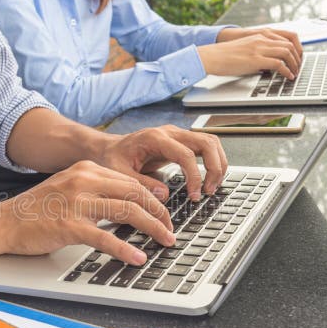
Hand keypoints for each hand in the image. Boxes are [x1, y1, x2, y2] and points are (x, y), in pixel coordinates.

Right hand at [0, 161, 175, 264]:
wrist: (3, 222)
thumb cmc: (36, 212)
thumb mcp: (70, 190)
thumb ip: (97, 194)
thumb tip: (130, 208)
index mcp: (86, 169)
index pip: (131, 181)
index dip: (154, 199)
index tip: (166, 213)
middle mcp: (83, 180)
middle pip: (135, 193)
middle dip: (160, 213)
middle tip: (171, 229)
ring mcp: (76, 202)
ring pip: (127, 211)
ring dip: (152, 228)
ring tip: (165, 241)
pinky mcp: (68, 225)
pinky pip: (105, 237)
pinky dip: (126, 249)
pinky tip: (137, 257)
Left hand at [97, 125, 227, 201]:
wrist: (108, 148)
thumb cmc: (113, 159)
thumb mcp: (120, 174)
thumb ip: (141, 184)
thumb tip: (165, 194)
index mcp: (155, 138)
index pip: (187, 154)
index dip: (195, 176)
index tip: (194, 195)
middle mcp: (170, 132)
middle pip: (207, 142)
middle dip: (214, 168)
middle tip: (208, 191)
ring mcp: (177, 135)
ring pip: (211, 141)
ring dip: (218, 164)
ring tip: (211, 187)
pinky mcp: (180, 142)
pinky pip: (205, 146)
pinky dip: (212, 161)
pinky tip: (208, 179)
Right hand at [198, 27, 302, 79]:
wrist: (212, 56)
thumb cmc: (226, 56)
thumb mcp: (246, 50)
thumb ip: (259, 54)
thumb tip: (269, 67)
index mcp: (260, 35)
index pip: (287, 37)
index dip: (297, 49)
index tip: (298, 59)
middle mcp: (262, 39)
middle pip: (290, 45)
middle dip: (298, 58)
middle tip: (299, 68)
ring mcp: (259, 48)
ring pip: (287, 52)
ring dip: (294, 64)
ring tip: (295, 73)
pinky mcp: (255, 59)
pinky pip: (278, 63)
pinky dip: (287, 71)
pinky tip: (288, 77)